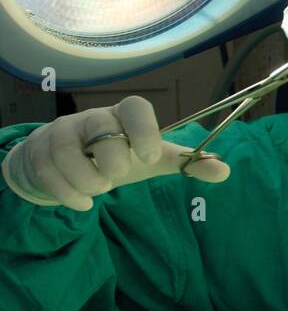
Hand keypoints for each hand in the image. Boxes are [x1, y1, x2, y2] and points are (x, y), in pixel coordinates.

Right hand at [1, 97, 228, 210]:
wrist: (67, 163)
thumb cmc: (117, 157)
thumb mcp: (151, 160)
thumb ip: (185, 164)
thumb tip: (225, 171)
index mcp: (123, 116)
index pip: (134, 106)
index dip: (144, 128)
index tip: (151, 156)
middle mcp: (91, 119)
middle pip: (98, 127)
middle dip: (110, 158)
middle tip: (118, 177)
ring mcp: (61, 133)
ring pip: (66, 150)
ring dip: (86, 178)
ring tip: (101, 190)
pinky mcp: (39, 153)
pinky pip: (48, 172)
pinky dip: (67, 192)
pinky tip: (83, 204)